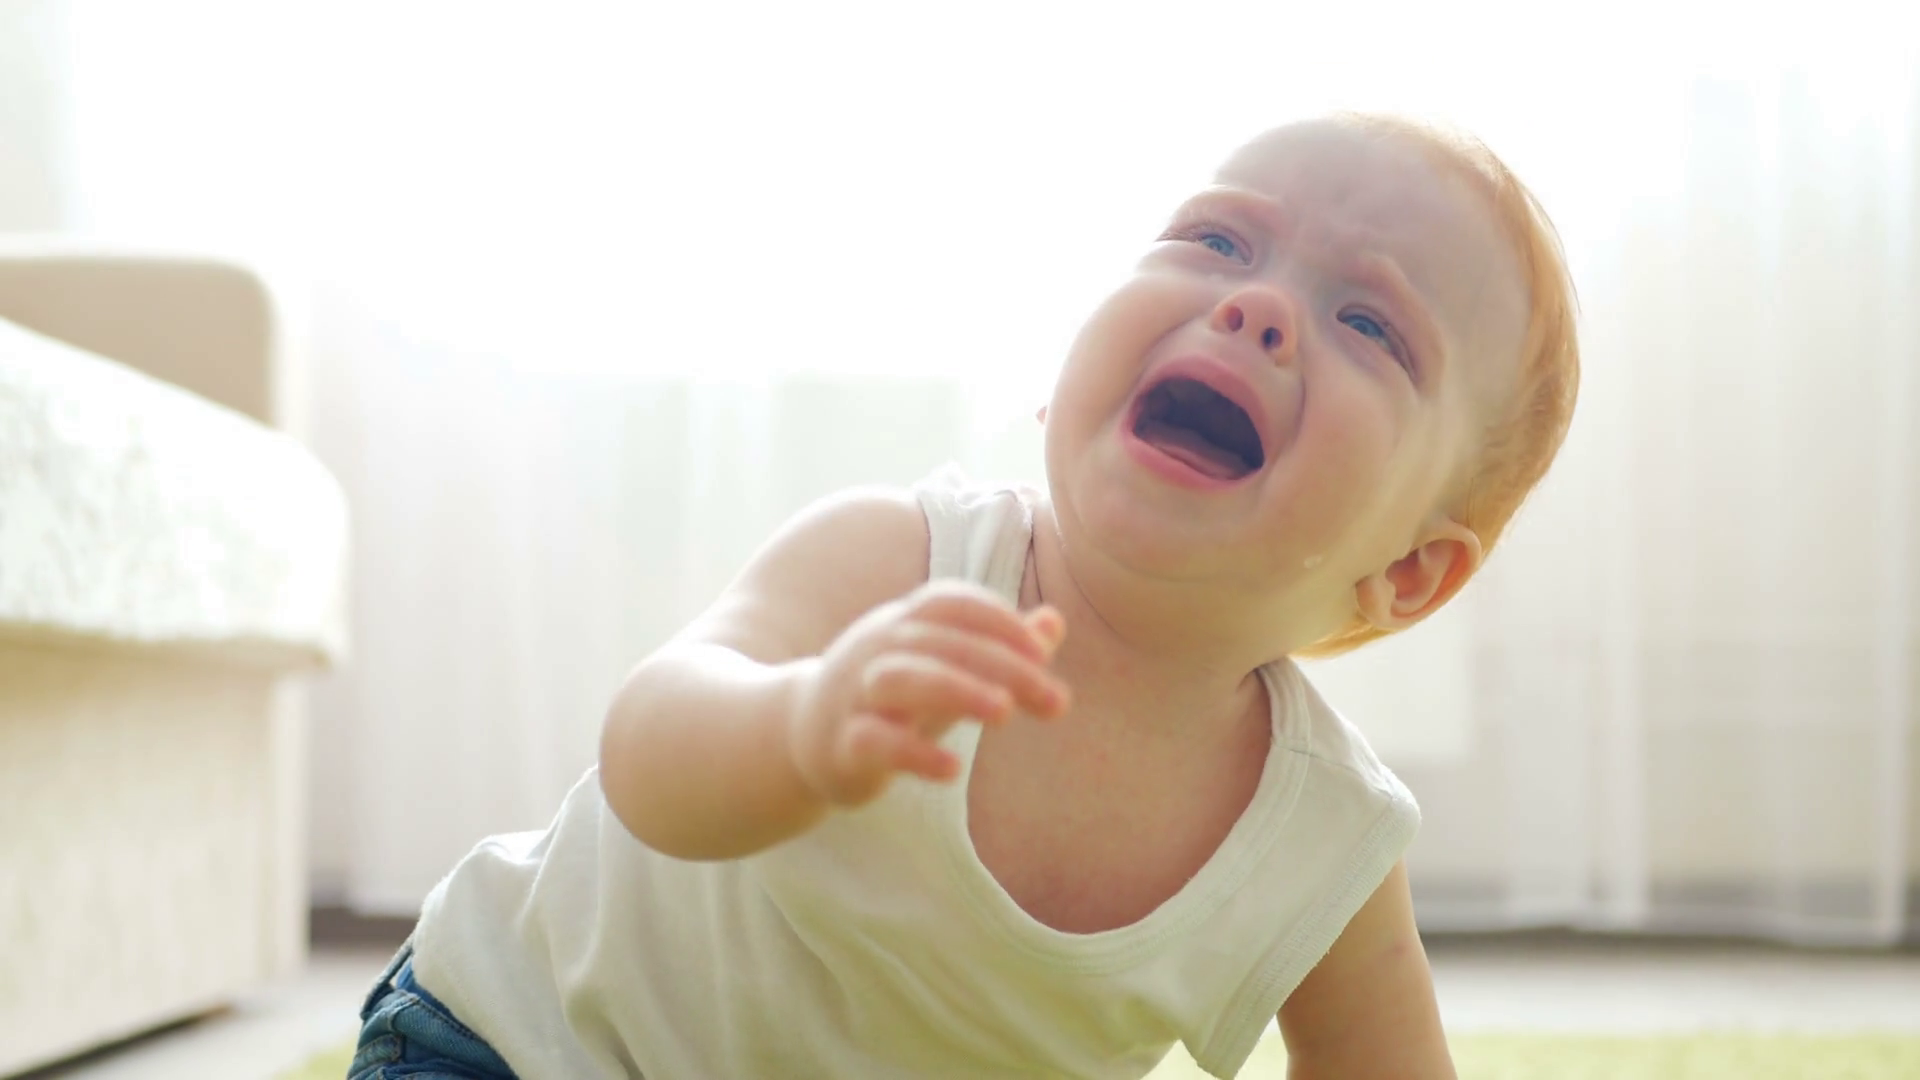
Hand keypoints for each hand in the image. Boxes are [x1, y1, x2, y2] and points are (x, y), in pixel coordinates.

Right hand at [788, 581, 1067, 805]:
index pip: (949, 603)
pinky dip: (913, 752)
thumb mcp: (944, 666)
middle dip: (1001, 667)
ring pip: (900, 678)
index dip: (997, 620)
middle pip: (938, 642)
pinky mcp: (841, 745)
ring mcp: (854, 695)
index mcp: (902, 623)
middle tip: (1057, 700)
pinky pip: (873, 741)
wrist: (799, 734)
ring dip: (957, 690)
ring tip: (1006, 714)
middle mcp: (876, 648)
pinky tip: (952, 769)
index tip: (1043, 653)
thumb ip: (998, 647)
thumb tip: (1055, 623)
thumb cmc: (891, 697)